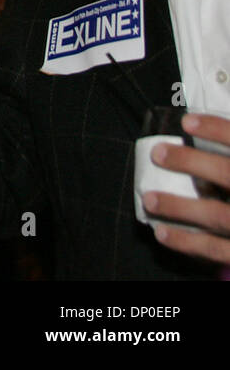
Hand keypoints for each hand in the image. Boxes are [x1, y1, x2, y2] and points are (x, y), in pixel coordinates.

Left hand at [144, 113, 229, 264]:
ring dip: (179, 207)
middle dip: (191, 163)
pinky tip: (161, 233)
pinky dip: (187, 243)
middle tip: (158, 153)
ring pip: (217, 216)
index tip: (187, 121)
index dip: (217, 130)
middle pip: (228, 175)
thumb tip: (213, 123)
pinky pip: (217, 250)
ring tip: (149, 198)